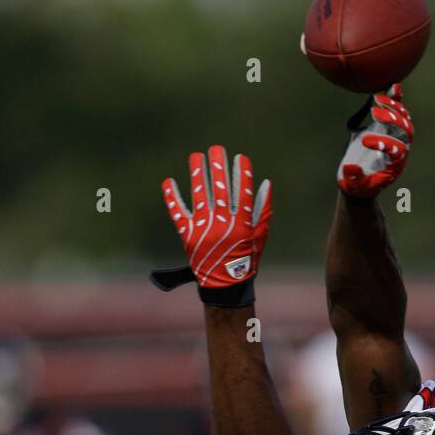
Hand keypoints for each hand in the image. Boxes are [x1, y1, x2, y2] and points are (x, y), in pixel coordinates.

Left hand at [157, 146, 271, 305]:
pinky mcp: (187, 234)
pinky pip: (178, 212)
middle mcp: (222, 223)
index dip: (242, 173)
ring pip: (200, 194)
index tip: (240, 157)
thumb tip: (265, 183)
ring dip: (198, 173)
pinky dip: (172, 197)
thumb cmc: (245, 259)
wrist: (225, 285)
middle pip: (221, 188)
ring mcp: (203, 228)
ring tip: (196, 157)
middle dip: (218, 166)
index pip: (243, 192)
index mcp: (242, 224)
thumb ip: (263, 210)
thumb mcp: (259, 236)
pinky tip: (169, 181)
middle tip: (216, 149)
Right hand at [337, 84, 414, 198]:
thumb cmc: (357, 185)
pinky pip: (396, 110)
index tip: (366, 143)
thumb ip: (353, 177)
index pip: (397, 151)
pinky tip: (393, 86)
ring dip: (394, 107)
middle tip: (376, 114)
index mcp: (394, 165)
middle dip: (393, 120)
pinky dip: (395, 99)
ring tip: (378, 99)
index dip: (385, 144)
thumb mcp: (353, 185)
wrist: (359, 179)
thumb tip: (350, 167)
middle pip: (405, 131)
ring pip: (404, 118)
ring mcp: (395, 136)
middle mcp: (399, 149)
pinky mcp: (388, 127)